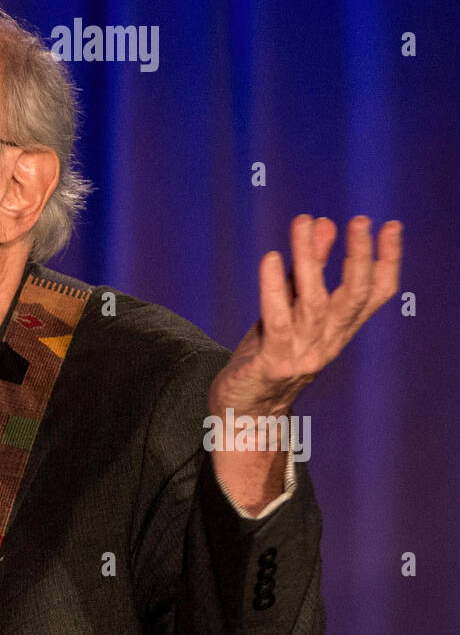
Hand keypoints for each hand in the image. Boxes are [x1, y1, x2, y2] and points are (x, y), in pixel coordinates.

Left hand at [211, 214, 402, 416]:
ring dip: (310, 260)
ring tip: (304, 224)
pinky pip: (276, 321)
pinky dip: (274, 289)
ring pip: (314, 302)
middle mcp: (327, 343)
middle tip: (361, 221)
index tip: (390, 227)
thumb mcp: (289, 308)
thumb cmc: (266, 355)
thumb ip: (307, 269)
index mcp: (338, 331)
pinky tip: (272, 259)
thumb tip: (323, 223)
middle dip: (359, 256)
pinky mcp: (273, 364)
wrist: (244, 414)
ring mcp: (302, 355)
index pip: (375, 294)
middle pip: (353, 296)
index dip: (387, 261)